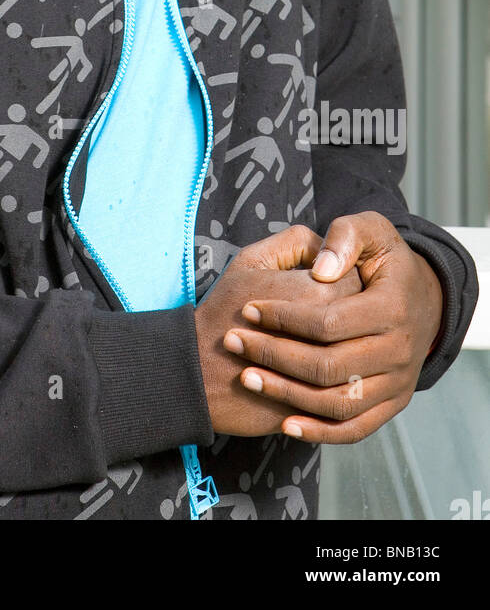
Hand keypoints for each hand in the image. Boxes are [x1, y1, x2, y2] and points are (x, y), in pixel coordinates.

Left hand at [222, 211, 443, 443]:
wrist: (427, 300)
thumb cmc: (386, 261)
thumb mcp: (372, 230)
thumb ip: (345, 237)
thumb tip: (321, 269)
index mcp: (392, 308)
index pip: (328, 321)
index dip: (283, 317)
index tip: (247, 309)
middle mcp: (400, 351)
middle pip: (328, 365)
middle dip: (273, 355)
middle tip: (235, 343)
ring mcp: (398, 382)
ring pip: (338, 402)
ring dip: (287, 395)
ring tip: (248, 378)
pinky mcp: (393, 404)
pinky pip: (355, 428)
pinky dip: (321, 432)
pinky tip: (286, 424)